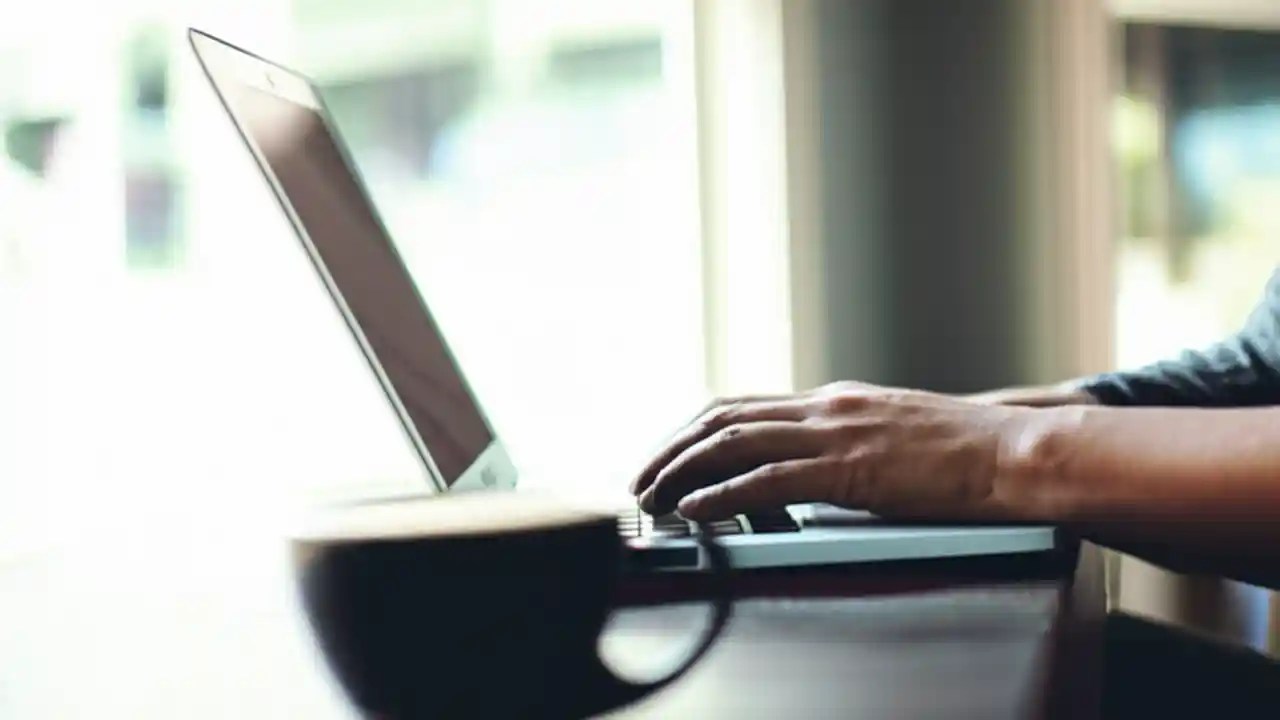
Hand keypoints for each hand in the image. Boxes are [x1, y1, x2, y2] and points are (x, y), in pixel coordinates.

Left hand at [630, 382, 1043, 521]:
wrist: (1013, 452)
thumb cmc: (964, 451)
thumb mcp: (894, 433)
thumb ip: (849, 442)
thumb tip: (816, 470)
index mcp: (833, 400)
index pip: (743, 407)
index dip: (695, 432)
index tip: (667, 456)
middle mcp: (825, 407)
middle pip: (724, 418)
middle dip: (672, 449)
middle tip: (641, 480)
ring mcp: (835, 434)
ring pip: (733, 443)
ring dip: (683, 471)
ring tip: (654, 498)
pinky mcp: (849, 470)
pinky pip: (767, 481)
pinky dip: (722, 495)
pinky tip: (696, 511)